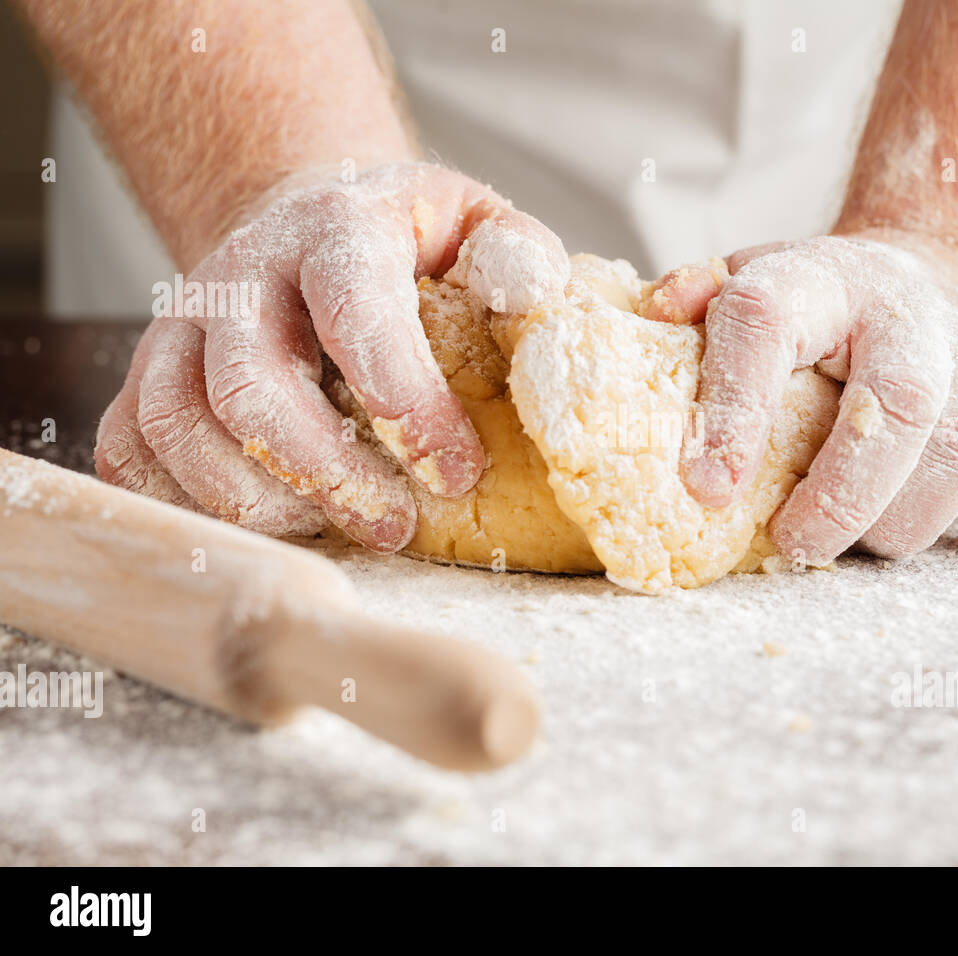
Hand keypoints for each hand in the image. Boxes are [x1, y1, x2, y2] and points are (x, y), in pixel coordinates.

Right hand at [95, 162, 567, 551]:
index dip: (405, 404)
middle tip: (396, 527)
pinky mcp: (147, 372)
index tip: (458, 474)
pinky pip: (130, 446)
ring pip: (178, 424)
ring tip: (332, 529)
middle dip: (326, 474)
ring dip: (255, 499)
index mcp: (334, 231)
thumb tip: (527, 289)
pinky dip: (185, 500)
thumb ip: (516, 252)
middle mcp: (242, 273)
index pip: (355, 315)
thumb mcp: (474, 222)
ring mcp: (182, 324)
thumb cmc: (402, 244)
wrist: (303, 227)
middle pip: (251, 387)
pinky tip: (262, 519)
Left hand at [651, 229, 957, 564]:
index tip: (705, 488)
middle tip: (796, 544)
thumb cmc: (832, 311)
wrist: (949, 277)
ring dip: (905, 520)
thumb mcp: (762, 284)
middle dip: (840, 496)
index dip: (734, 406)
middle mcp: (916, 309)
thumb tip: (661, 305)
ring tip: (861, 540)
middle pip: (896, 405)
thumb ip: (705, 296)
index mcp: (825, 278)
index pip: (769, 320)